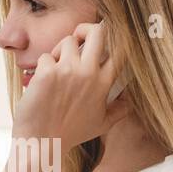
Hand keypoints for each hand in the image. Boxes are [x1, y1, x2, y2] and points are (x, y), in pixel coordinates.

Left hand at [11, 21, 129, 154]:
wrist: (42, 143)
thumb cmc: (70, 134)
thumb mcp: (102, 124)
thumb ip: (120, 110)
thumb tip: (132, 100)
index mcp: (104, 83)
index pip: (122, 49)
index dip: (118, 36)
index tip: (108, 37)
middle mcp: (89, 74)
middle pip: (98, 31)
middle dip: (87, 28)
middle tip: (79, 38)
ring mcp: (67, 72)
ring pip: (68, 41)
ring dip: (61, 50)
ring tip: (56, 67)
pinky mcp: (47, 73)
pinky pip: (46, 56)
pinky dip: (42, 67)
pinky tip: (41, 84)